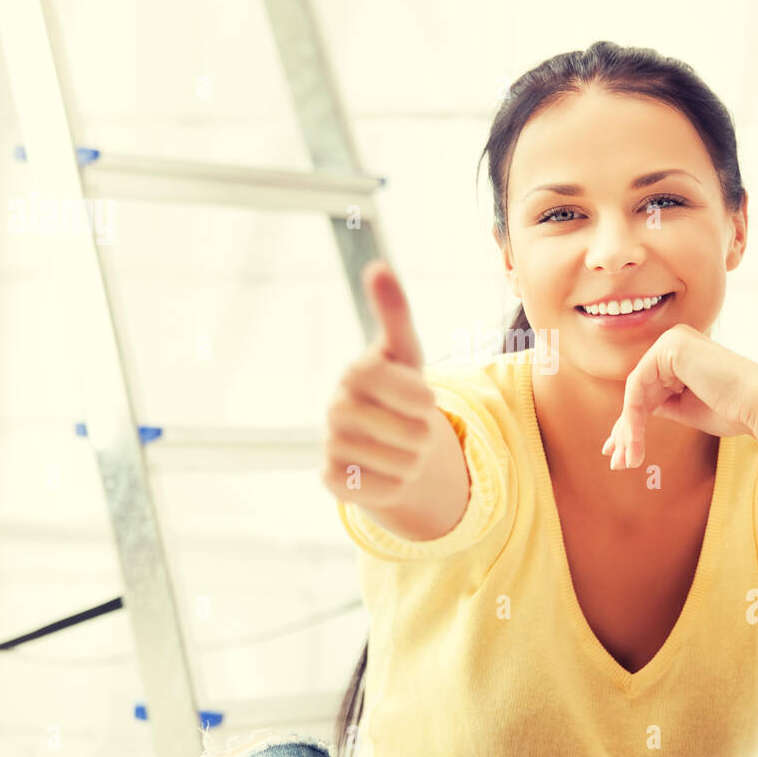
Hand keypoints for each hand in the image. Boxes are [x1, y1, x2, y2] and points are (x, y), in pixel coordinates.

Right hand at [319, 259, 441, 505]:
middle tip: (413, 426)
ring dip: (413, 460)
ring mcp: (331, 445)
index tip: (425, 397)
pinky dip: (396, 484)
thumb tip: (377, 266)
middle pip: (411, 434)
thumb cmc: (399, 390)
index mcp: (356, 374)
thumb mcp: (406, 351)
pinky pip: (383, 490)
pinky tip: (385, 471)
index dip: (421, 398)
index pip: (404, 390)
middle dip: (424, 434)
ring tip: (401, 448)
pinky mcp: (332, 480)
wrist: (384, 441)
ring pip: (402, 465)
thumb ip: (394, 311)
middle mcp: (336, 408)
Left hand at [601, 323, 757, 468]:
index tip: (620, 453)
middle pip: (639, 392)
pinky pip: (638, 386)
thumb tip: (629, 419)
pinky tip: (633, 441)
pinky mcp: (669, 347)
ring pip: (635, 392)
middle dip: (625, 430)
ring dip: (628, 430)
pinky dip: (633, 416)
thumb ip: (661, 405)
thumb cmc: (732, 411)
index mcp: (682, 355)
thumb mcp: (686, 409)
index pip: (649, 391)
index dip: (631, 424)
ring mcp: (671, 341)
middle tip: (616, 461)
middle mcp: (674, 342)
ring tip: (626, 460)